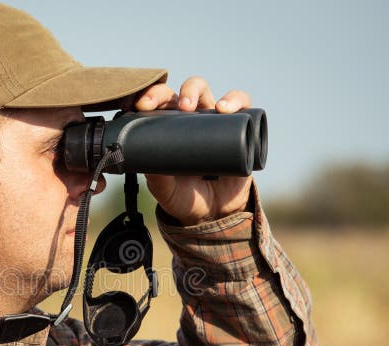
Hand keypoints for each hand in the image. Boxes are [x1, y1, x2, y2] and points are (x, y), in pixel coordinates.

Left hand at [133, 77, 252, 224]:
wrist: (213, 213)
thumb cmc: (183, 195)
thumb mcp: (164, 189)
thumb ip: (154, 176)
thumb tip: (144, 161)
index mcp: (170, 125)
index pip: (161, 101)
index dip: (153, 95)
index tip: (143, 104)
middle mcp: (194, 118)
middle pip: (189, 90)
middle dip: (184, 91)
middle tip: (182, 107)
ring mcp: (217, 123)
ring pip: (215, 94)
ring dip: (208, 93)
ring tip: (206, 108)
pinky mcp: (240, 130)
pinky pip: (244, 107)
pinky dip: (238, 102)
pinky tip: (227, 110)